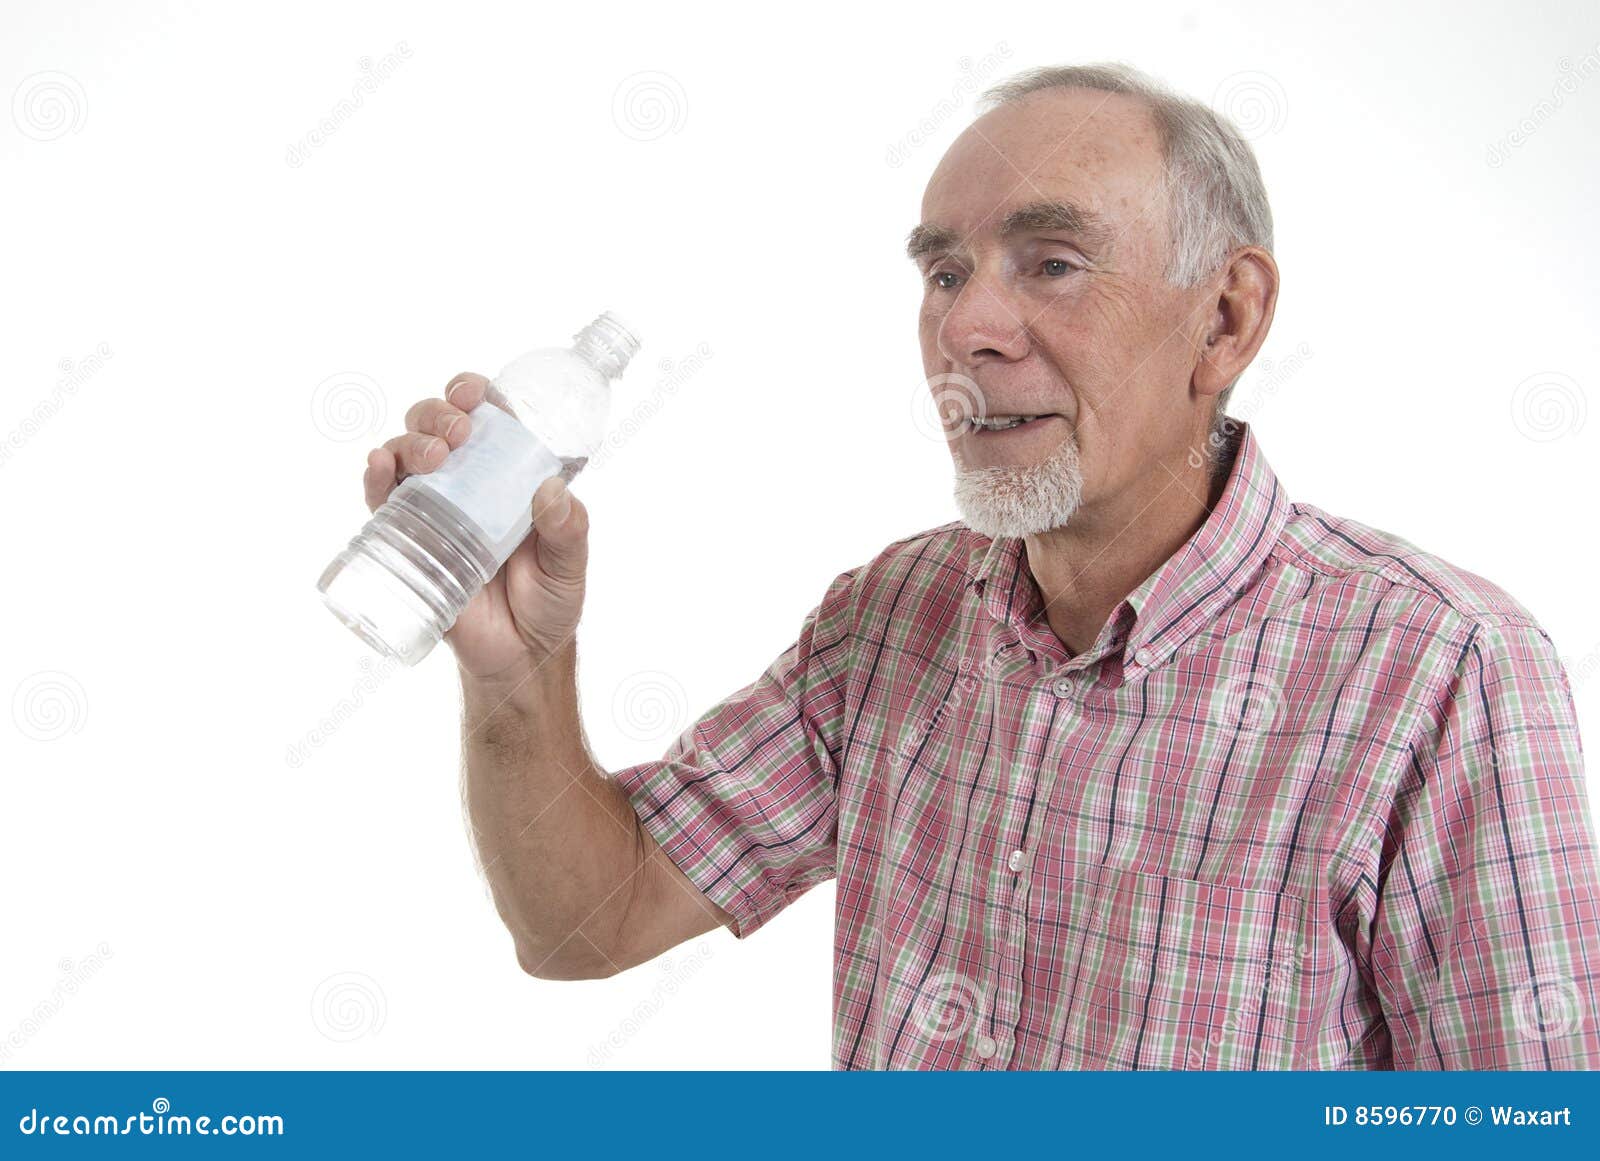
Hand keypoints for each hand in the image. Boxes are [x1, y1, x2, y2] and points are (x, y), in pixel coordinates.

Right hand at [362, 372, 589, 682]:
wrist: (520, 655)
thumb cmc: (548, 601)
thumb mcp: (569, 563)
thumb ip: (568, 529)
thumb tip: (553, 490)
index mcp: (506, 475)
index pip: (485, 418)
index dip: (474, 394)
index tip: (476, 394)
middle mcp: (465, 483)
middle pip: (437, 426)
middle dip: (439, 414)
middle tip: (459, 434)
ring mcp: (432, 509)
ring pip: (405, 454)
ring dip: (411, 441)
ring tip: (434, 458)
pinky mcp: (407, 540)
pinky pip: (380, 502)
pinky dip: (374, 477)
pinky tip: (378, 464)